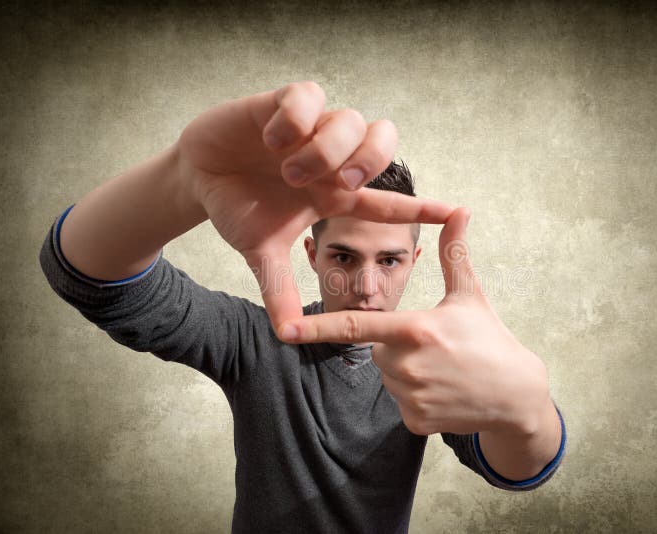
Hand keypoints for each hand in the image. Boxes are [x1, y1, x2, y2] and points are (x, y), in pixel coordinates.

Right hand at [175, 82, 452, 334]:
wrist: (200, 178)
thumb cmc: (239, 209)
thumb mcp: (262, 253)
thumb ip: (279, 290)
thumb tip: (288, 335)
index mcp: (334, 195)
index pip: (386, 202)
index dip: (421, 207)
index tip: (456, 213)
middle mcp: (330, 160)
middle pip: (382, 142)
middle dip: (369, 162)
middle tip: (342, 184)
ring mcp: (309, 130)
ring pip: (350, 119)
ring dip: (326, 149)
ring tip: (291, 171)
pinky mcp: (281, 104)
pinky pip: (308, 95)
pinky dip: (295, 117)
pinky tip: (273, 139)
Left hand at [282, 208, 550, 436]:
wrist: (516, 396)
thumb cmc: (491, 339)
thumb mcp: (470, 296)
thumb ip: (454, 253)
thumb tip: (460, 210)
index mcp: (414, 329)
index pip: (355, 327)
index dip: (316, 327)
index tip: (285, 330)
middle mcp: (406, 365)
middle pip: (376, 350)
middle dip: (395, 345)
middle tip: (433, 346)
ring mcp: (410, 397)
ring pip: (388, 377)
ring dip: (406, 372)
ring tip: (443, 369)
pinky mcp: (414, 422)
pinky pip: (400, 402)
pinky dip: (416, 396)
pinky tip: (444, 391)